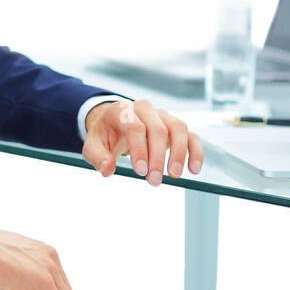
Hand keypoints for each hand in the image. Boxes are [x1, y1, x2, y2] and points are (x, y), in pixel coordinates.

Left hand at [83, 98, 202, 184]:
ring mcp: (162, 115)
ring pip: (178, 128)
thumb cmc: (106, 135)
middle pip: (157, 129)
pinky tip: (194, 169)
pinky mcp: (175, 126)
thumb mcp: (93, 145)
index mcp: (122, 111)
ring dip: (179, 153)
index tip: (140, 171)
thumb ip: (97, 157)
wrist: (115, 122)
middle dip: (157, 157)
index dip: (139, 149)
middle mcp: (145, 109)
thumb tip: (107, 170)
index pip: (134, 126)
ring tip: (174, 175)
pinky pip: (191, 135)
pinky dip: (195, 151)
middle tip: (154, 181)